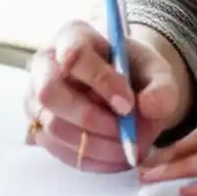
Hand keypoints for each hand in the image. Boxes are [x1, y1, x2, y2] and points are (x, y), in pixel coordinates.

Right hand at [25, 20, 186, 171]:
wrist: (124, 86)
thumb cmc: (135, 71)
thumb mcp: (156, 71)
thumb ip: (161, 86)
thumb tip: (149, 107)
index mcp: (73, 36)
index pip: (75, 56)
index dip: (101, 83)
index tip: (128, 105)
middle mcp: (45, 64)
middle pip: (50, 94)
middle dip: (92, 119)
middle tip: (127, 133)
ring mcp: (34, 98)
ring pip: (53, 127)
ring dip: (96, 145)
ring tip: (129, 146)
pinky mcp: (38, 127)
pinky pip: (57, 150)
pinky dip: (91, 160)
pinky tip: (117, 157)